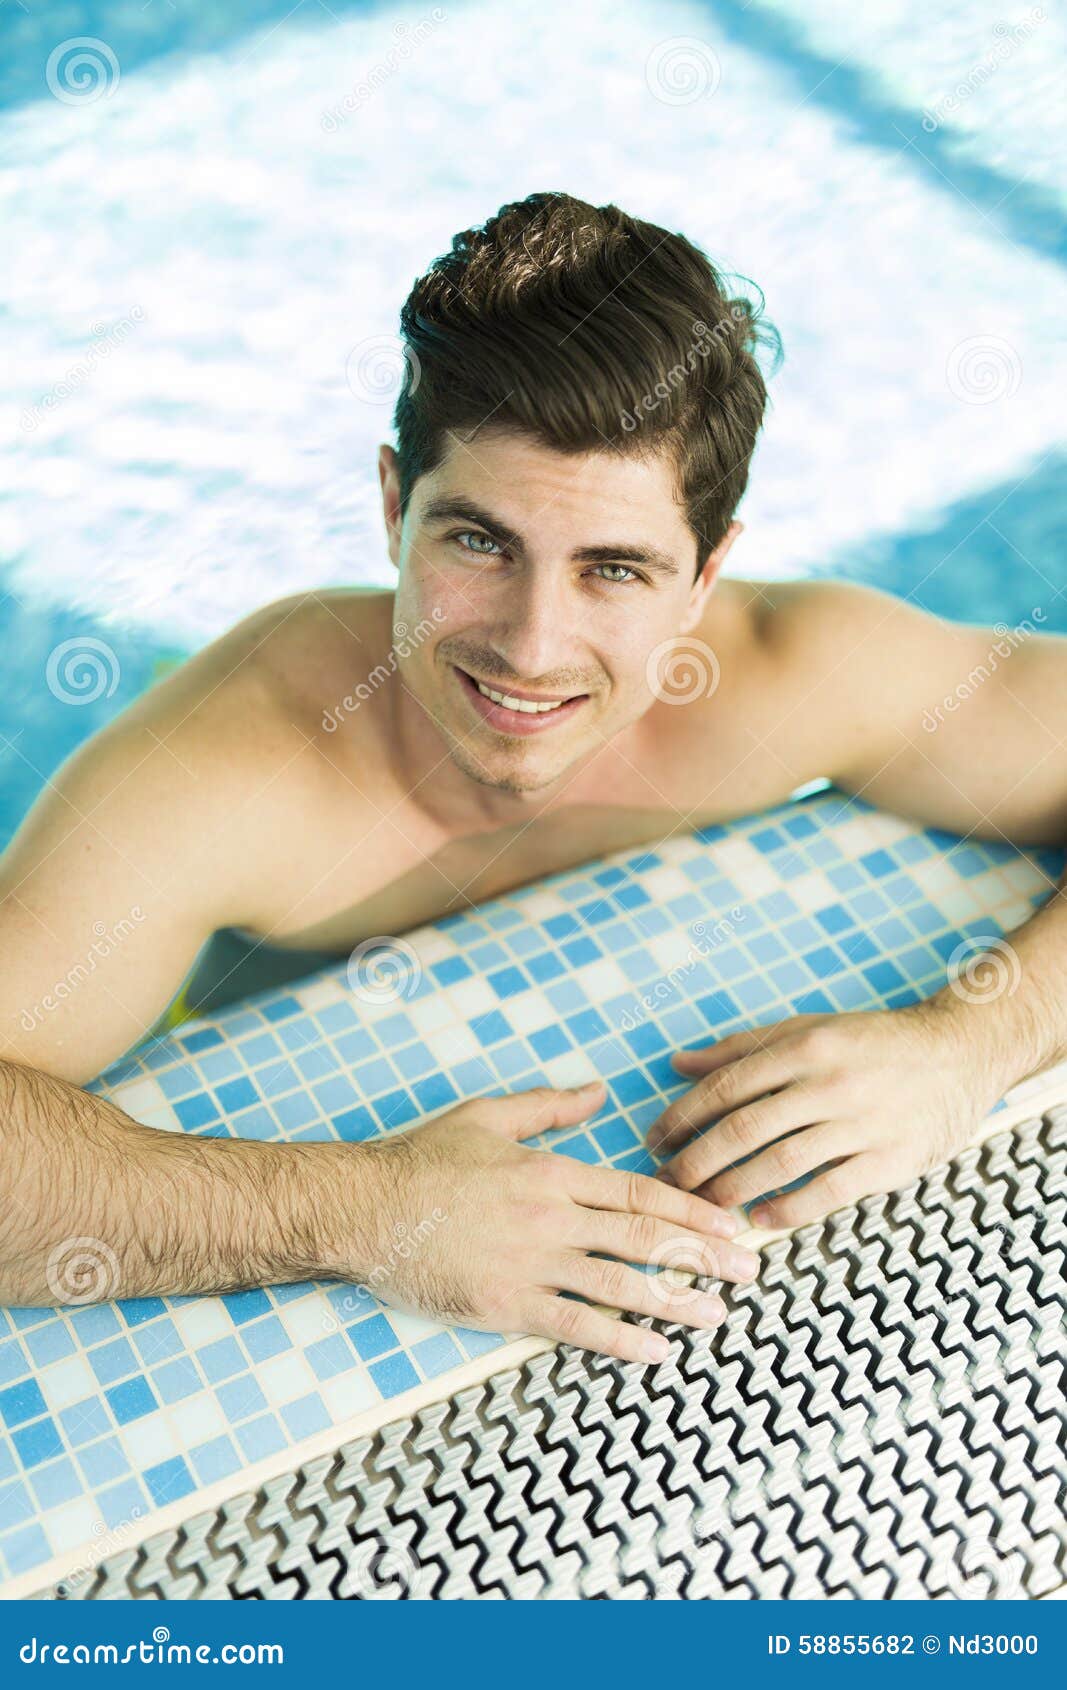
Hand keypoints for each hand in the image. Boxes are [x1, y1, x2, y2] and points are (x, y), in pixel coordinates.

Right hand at [348, 1081, 760, 1363]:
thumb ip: (549, 1107)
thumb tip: (596, 1090)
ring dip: (676, 1300)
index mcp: (552, 1171)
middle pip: (645, 1236)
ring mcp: (530, 1262)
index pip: (640, 1191)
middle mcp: (552, 1215)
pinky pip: (574, 1324)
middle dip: (705, 1254)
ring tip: (718, 1315)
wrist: (362, 1207)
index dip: (693, 1209)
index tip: (732, 1224)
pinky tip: (656, 1351)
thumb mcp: (488, 1116)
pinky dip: (620, 1339)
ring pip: (620, 1284)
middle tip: (750, 1270)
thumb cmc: (421, 1160)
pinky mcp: (505, 1304)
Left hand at [649, 1001, 1005, 1230]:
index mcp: (804, 1046)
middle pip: (744, 1127)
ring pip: (780, 1162)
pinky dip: (790, 1208)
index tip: (654, 1140)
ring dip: (734, 1188)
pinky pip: (829, 1190)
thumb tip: (679, 1062)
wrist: (958, 1053)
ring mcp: (860, 1122)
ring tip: (705, 1207)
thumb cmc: (873, 1042)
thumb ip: (742, 1047)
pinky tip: (763, 1220)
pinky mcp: (890, 1159)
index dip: (683, 1116)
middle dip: (696, 1159)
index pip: (727, 1085)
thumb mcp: (808, 1029)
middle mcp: (828, 1082)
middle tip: (666, 1182)